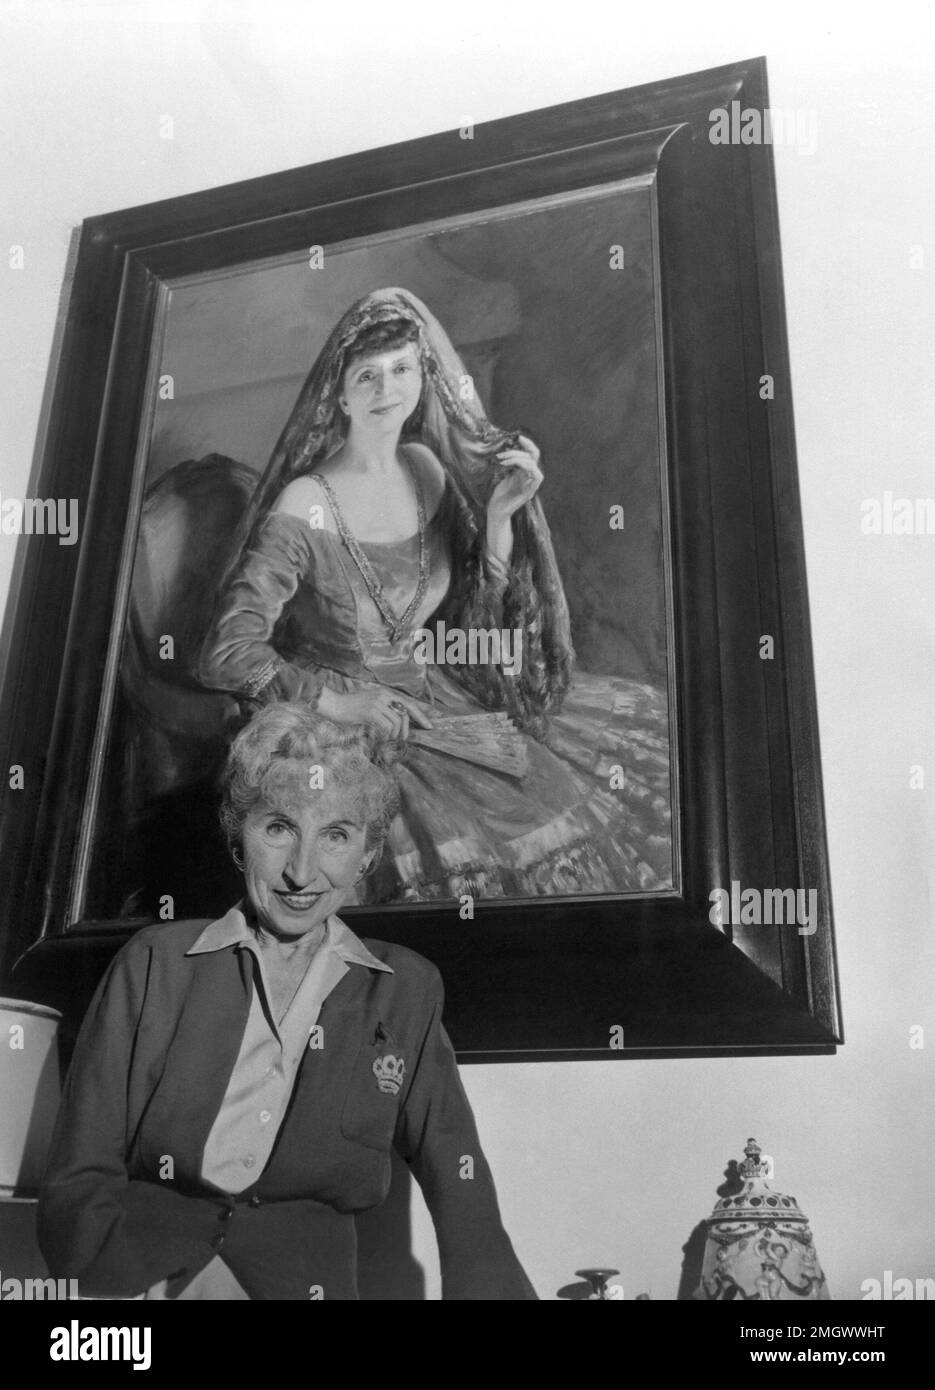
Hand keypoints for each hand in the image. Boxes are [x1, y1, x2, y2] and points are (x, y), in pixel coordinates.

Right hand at [317, 685, 432, 738]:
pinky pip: (386, 726)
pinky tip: (380, 737)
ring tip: (388, 738)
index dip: (421, 716)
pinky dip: (386, 734)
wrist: (333, 704)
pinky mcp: (371, 711)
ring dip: (394, 734)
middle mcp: (384, 696)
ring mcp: (378, 703)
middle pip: (406, 713)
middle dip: (407, 729)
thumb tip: (399, 724)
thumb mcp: (370, 704)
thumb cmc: (350, 707)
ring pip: (397, 722)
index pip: (409, 704)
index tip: (429, 726)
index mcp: (385, 693)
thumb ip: (384, 710)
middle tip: (402, 739)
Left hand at [487, 434, 542, 525]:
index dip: (528, 444)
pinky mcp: (530, 491)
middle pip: (533, 456)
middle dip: (517, 451)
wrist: (496, 511)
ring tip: (501, 461)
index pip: (532, 454)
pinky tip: (507, 467)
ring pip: (532, 463)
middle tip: (501, 454)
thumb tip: (507, 450)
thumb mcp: (504, 475)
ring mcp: (532, 485)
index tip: (518, 437)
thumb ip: (509, 464)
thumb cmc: (499, 496)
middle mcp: (530, 477)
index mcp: (525, 472)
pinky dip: (523, 466)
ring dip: (515, 458)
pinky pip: (536, 475)